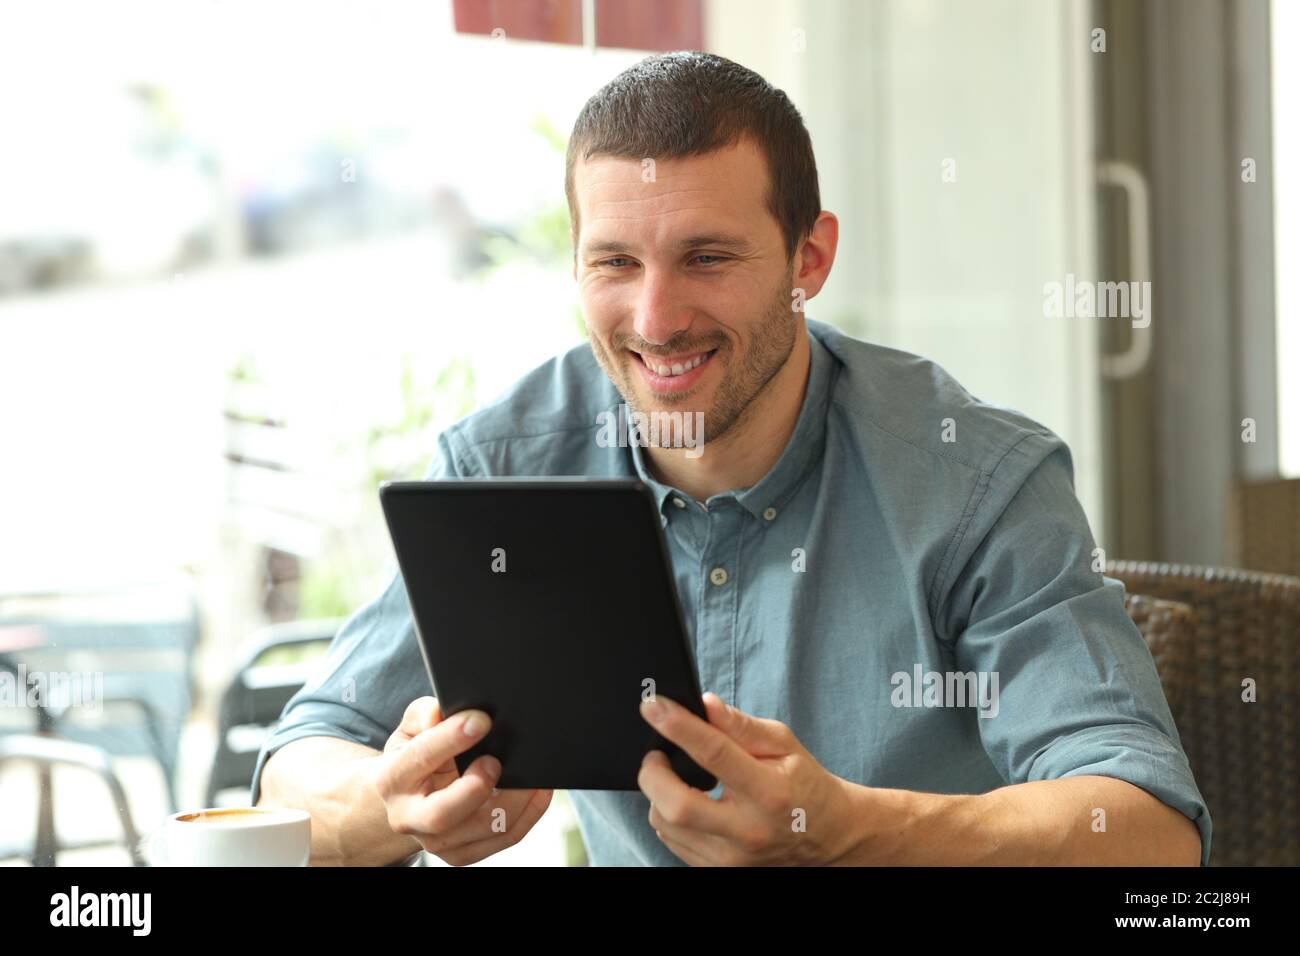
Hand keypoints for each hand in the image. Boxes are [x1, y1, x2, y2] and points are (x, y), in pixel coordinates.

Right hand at [371, 697, 552, 865]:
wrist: (407, 798)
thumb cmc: (415, 754)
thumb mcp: (411, 729)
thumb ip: (423, 714)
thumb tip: (441, 713)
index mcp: (392, 778)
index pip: (421, 757)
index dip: (451, 738)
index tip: (482, 721)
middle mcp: (409, 817)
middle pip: (442, 815)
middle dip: (475, 788)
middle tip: (496, 762)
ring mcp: (436, 842)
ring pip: (483, 829)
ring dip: (514, 801)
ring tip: (533, 774)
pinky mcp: (462, 854)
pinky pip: (503, 837)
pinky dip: (528, 813)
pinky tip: (539, 790)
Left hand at [637, 692, 859, 864]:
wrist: (827, 836)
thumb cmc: (804, 783)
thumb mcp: (783, 744)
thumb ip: (740, 725)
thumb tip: (703, 705)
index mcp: (769, 791)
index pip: (714, 754)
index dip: (678, 726)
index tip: (653, 706)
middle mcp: (749, 831)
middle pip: (677, 805)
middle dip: (653, 773)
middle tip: (656, 754)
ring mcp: (732, 858)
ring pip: (666, 824)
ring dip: (659, 794)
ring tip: (676, 777)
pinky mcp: (718, 870)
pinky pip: (672, 841)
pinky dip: (669, 815)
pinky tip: (688, 800)